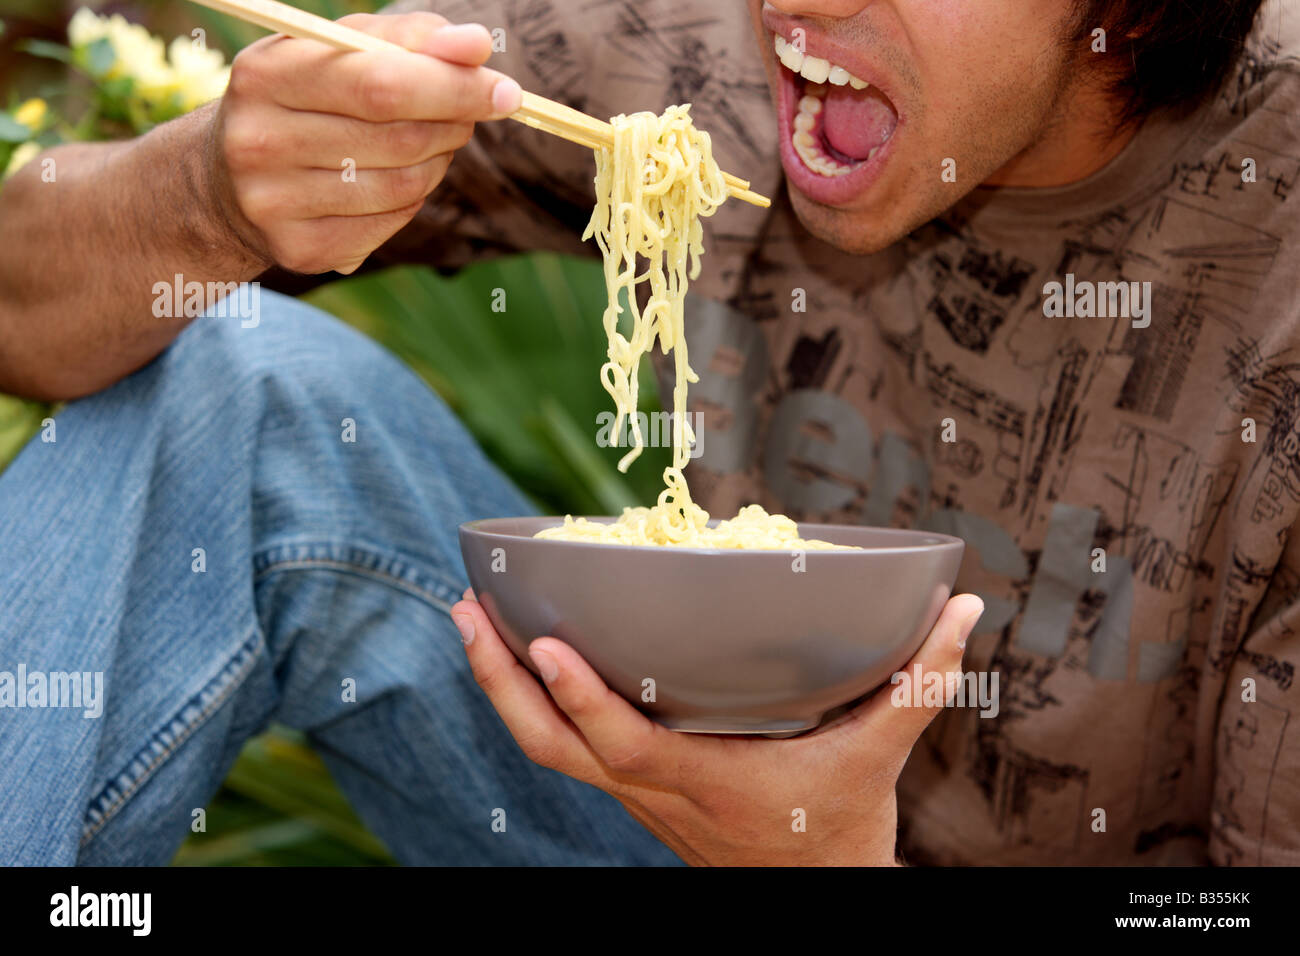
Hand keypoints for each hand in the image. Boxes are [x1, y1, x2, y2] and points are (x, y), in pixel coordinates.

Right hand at [209, 12, 520, 274]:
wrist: (228, 178)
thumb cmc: (307, 96)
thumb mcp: (342, 51)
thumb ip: (411, 39)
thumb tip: (477, 45)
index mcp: (266, 75)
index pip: (383, 83)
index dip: (455, 87)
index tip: (505, 91)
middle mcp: (260, 141)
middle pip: (400, 138)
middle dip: (453, 124)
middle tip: (466, 115)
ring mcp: (275, 203)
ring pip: (403, 185)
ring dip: (437, 163)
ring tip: (427, 145)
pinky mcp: (300, 250)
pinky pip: (392, 223)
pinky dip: (413, 200)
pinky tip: (397, 181)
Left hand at [451, 589, 984, 865]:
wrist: (811, 894)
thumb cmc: (836, 826)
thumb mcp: (881, 753)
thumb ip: (922, 681)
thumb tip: (965, 609)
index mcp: (704, 781)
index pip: (626, 745)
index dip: (582, 700)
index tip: (547, 643)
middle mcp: (654, 790)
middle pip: (551, 747)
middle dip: (501, 681)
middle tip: (466, 609)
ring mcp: (634, 793)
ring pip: (544, 748)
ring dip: (501, 686)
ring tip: (473, 616)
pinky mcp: (633, 786)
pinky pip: (564, 745)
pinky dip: (532, 701)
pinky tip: (523, 654)